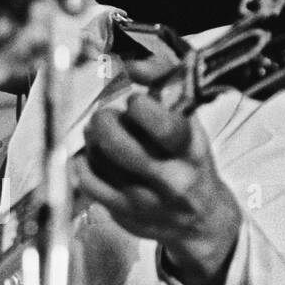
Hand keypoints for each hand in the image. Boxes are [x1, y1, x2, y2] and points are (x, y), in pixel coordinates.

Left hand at [75, 54, 242, 284]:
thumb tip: (133, 64)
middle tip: (108, 118)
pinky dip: (84, 163)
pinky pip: (88, 181)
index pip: (157, 122)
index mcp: (189, 148)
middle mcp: (170, 177)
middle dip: (104, 121)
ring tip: (103, 138)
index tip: (136, 104)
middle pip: (116, 142)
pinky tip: (94, 159)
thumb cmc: (189, 161)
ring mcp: (145, 199)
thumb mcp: (190, 122)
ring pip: (98, 159)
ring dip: (93, 141)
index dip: (137, 106)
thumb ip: (166, 84)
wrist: (201, 220)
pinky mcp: (123, 214)